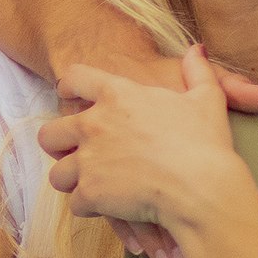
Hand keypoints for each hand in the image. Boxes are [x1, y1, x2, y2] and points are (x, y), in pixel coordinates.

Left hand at [45, 46, 257, 249]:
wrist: (202, 187)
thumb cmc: (206, 144)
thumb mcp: (207, 99)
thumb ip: (198, 71)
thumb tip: (195, 49)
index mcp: (117, 95)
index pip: (75, 78)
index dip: (68, 87)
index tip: (67, 95)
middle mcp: (94, 124)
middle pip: (50, 133)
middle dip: (59, 146)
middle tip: (73, 155)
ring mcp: (88, 158)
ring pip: (58, 174)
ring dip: (72, 181)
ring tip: (90, 186)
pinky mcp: (90, 191)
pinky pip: (75, 203)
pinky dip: (90, 207)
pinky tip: (106, 208)